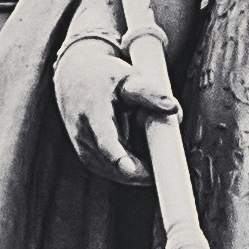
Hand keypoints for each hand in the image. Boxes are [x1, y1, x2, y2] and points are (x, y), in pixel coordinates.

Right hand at [54, 34, 152, 185]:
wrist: (73, 78)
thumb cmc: (104, 76)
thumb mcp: (127, 78)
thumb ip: (150, 93)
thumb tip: (174, 108)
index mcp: (93, 111)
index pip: (103, 138)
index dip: (115, 155)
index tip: (127, 168)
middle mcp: (83, 133)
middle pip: (111, 163)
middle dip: (139, 170)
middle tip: (165, 169)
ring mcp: (83, 148)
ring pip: (112, 171)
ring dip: (135, 169)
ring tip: (153, 157)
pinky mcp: (87, 156)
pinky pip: (110, 170)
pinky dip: (128, 168)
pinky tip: (142, 160)